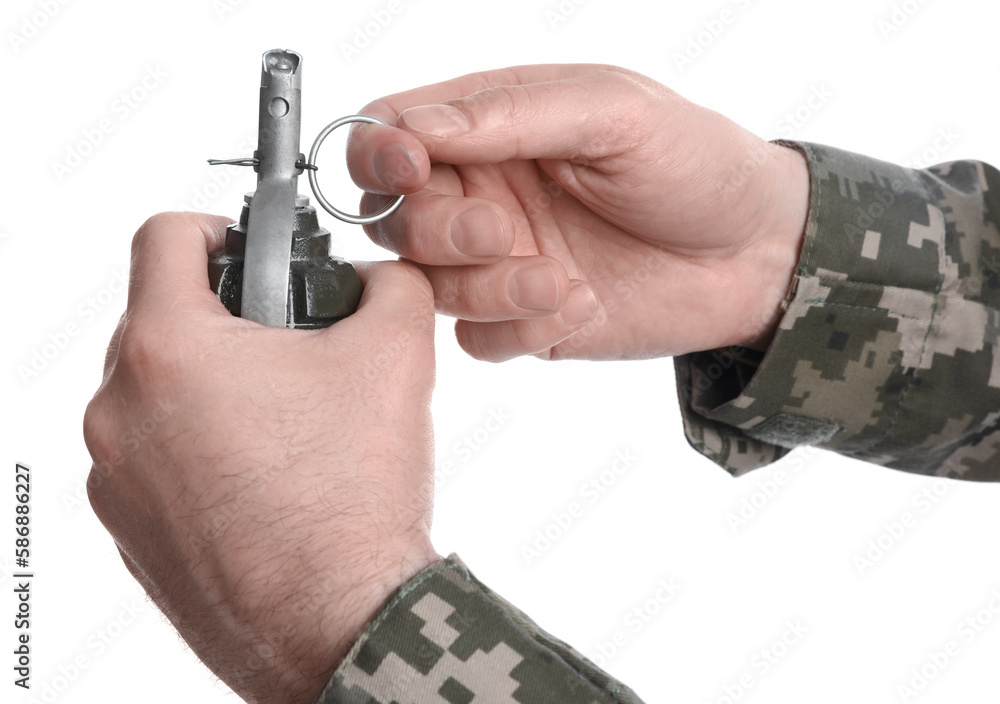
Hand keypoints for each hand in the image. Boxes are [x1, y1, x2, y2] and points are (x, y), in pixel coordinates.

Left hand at [83, 213, 438, 703]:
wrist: (338, 621)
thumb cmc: (353, 494)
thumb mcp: (397, 353)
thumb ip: (390, 284)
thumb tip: (379, 277)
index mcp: (168, 348)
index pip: (164, 236)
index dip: (217, 228)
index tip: (253, 255)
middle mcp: (118, 409)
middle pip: (161, 321)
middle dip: (228, 322)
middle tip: (291, 350)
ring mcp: (114, 476)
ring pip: (156, 395)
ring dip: (212, 390)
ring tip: (285, 425)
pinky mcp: (126, 529)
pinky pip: (154, 460)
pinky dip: (200, 452)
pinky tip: (262, 480)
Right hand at [347, 64, 809, 361]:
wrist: (759, 254)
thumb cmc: (697, 163)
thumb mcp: (614, 112)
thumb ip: (511, 114)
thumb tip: (413, 127)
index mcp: (493, 125)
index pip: (390, 131)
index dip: (378, 152)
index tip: (411, 168)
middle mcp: (484, 192)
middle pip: (394, 218)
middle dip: (435, 231)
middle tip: (500, 231)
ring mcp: (500, 262)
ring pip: (428, 287)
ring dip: (483, 288)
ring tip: (559, 280)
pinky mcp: (525, 320)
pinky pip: (476, 340)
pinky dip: (516, 329)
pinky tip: (581, 304)